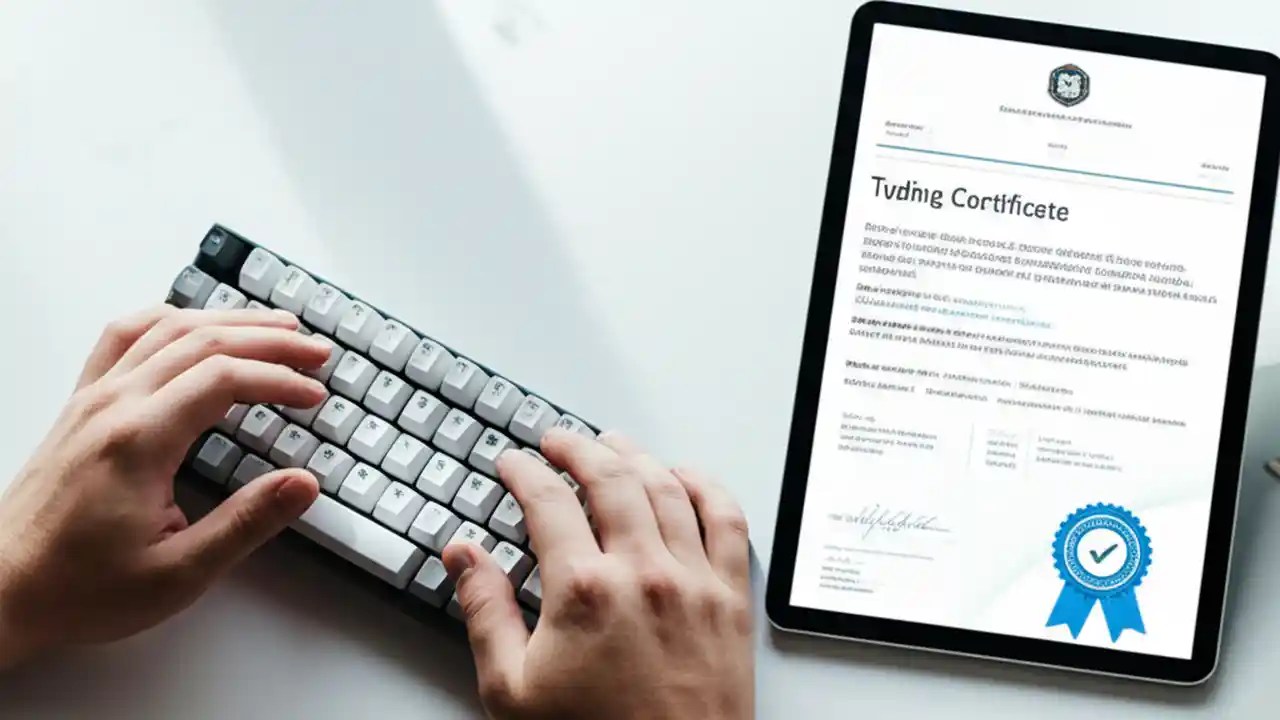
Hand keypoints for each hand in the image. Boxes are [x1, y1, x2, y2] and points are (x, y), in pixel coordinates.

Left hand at [0, 305, 330, 667]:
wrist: (2, 591)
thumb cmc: (80, 588)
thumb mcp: (178, 573)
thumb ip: (246, 523)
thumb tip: (303, 484)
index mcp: (138, 442)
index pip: (223, 378)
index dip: (278, 378)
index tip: (314, 394)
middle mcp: (113, 406)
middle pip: (201, 340)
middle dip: (268, 340)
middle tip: (315, 350)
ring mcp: (92, 399)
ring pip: (166, 327)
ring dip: (227, 320)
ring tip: (275, 328)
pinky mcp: (81, 405)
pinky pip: (124, 336)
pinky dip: (169, 318)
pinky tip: (193, 323)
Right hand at [442, 430, 753, 719]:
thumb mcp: (513, 691)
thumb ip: (486, 613)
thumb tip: (463, 557)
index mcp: (585, 591)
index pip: (547, 501)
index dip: (524, 471)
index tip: (513, 463)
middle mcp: (644, 573)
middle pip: (609, 477)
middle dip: (577, 448)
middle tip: (556, 441)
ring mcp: (694, 581)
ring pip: (665, 487)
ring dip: (634, 456)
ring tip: (612, 444)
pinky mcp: (730, 598)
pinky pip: (726, 519)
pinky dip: (705, 486)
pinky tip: (685, 476)